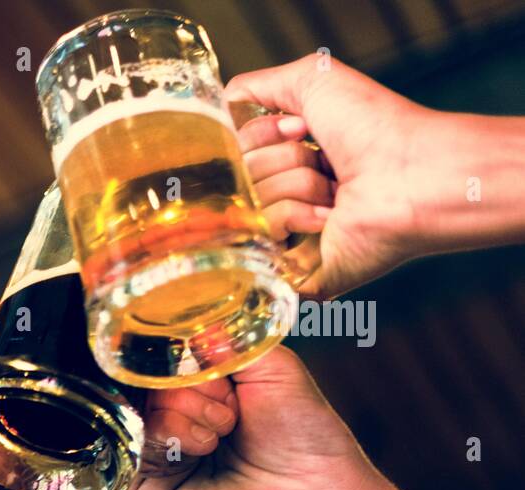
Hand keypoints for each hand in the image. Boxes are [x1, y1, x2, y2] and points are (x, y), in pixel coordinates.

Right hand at [127, 346, 379, 489]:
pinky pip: (132, 442)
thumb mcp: (271, 366)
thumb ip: (225, 336)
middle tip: (231, 410)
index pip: (163, 358)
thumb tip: (178, 321)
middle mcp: (174, 428)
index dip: (181, 351)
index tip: (214, 360)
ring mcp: (157, 460)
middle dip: (189, 384)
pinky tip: (204, 448)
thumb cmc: (307, 440)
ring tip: (225, 432)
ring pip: (138, 407)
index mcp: (200, 399)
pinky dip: (169, 432)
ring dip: (186, 408)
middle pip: (144, 380)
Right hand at [226, 56, 436, 298]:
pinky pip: (259, 239)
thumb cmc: (374, 126)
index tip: (300, 127)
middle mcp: (283, 193)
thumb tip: (222, 101)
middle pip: (238, 176)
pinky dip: (296, 217)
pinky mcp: (289, 267)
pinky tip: (331, 218)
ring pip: (248, 205)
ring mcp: (286, 233)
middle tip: (323, 160)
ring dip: (296, 186)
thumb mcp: (313, 80)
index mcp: (287, 155)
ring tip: (335, 191)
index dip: (261, 134)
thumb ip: (258, 85)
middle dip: (279, 160)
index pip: (235, 147)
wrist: (409, 172)